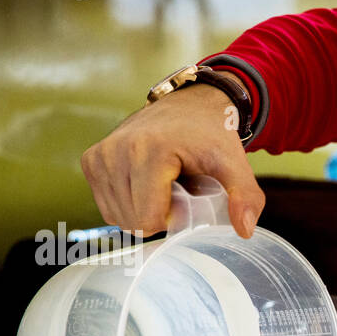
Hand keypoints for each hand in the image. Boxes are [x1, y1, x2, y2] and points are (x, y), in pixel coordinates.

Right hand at [81, 83, 264, 238]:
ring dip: (143, 210)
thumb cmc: (210, 134)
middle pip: (132, 221)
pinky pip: (106, 206)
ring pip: (117, 217)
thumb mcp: (234, 163)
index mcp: (149, 151)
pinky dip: (128, 204)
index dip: (173, 220)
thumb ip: (245, 195)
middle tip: (178, 190)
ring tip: (163, 184)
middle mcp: (117, 150)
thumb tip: (245, 230)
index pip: (148, 218)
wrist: (189, 105)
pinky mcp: (91, 160)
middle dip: (159, 216)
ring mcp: (100, 155)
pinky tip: (145, 184)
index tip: (189, 197)